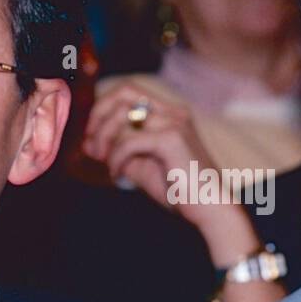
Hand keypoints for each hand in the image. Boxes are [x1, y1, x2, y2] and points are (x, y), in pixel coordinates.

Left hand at [82, 80, 218, 224]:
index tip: (92, 137)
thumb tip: (88, 144)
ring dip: (104, 138)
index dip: (103, 108)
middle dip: (99, 114)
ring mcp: (174, 123)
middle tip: (92, 144)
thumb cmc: (182, 192)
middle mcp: (173, 112)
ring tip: (105, 162)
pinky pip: (129, 141)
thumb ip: (119, 153)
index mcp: (170, 114)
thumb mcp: (144, 168)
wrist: (212, 209)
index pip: (128, 92)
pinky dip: (116, 157)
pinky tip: (118, 174)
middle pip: (124, 91)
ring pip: (123, 114)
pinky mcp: (172, 139)